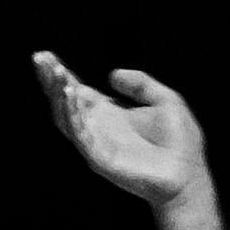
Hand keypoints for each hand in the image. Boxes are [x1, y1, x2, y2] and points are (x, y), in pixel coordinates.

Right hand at [37, 54, 227, 229]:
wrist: (188, 174)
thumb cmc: (179, 141)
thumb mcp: (164, 100)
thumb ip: (140, 84)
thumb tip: (112, 75)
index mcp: (108, 112)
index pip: (76, 90)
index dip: (59, 73)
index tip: (45, 55)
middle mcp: (97, 127)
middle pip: (64, 102)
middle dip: (51, 81)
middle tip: (41, 59)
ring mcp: (96, 144)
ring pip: (66, 119)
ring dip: (59, 96)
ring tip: (58, 75)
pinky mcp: (101, 159)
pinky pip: (81, 136)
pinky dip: (73, 116)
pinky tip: (72, 95)